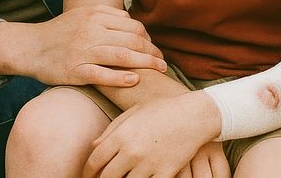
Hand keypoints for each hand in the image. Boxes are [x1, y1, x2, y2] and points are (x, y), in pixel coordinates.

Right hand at [25, 5, 166, 86]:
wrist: (30, 47)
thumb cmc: (59, 32)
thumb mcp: (81, 14)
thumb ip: (106, 14)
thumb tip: (130, 19)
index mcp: (94, 15)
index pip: (132, 25)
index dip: (148, 37)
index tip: (153, 47)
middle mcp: (90, 31)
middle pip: (131, 40)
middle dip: (152, 51)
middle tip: (163, 61)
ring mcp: (83, 51)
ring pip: (122, 56)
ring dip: (145, 63)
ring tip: (159, 69)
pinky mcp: (75, 71)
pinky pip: (103, 75)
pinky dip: (121, 78)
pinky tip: (135, 80)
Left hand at [83, 92, 220, 177]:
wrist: (194, 115)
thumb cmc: (162, 110)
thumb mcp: (134, 113)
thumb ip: (112, 129)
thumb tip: (94, 146)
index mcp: (121, 135)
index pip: (95, 161)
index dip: (88, 172)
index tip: (87, 176)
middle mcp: (131, 152)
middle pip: (107, 177)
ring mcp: (148, 165)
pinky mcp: (165, 173)